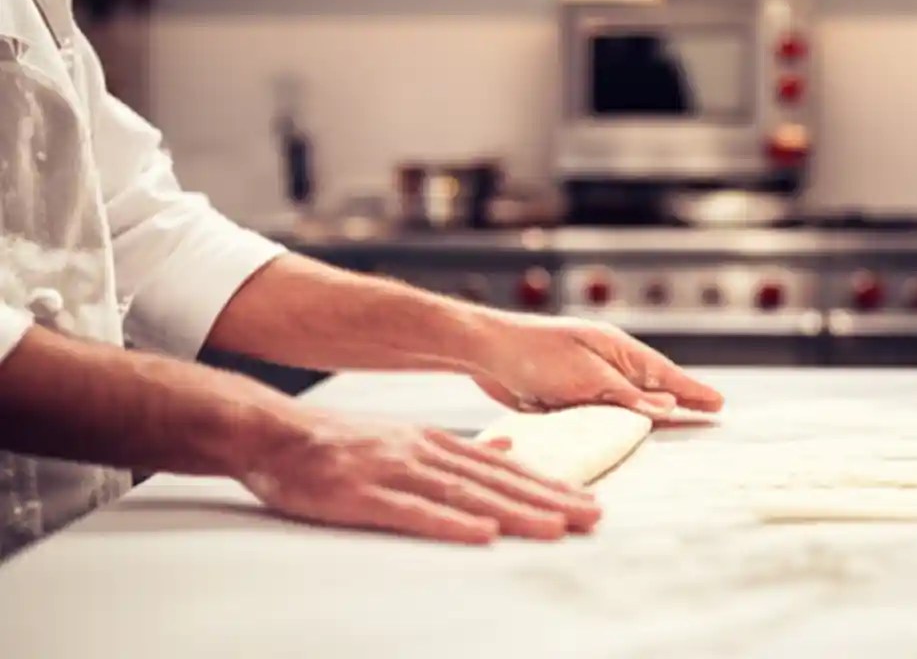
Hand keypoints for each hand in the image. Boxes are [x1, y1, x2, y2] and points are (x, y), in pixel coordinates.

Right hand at [240, 409, 601, 544]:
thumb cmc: (339, 443)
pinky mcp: (362, 494)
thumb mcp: (407, 437)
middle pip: (497, 480)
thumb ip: (459, 448)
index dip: (549, 484)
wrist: (273, 433)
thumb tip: (512, 446)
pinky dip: (450, 523)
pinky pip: (412, 511)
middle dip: (549, 500)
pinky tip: (482, 535)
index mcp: (435, 441)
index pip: (504, 466)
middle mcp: (424, 452)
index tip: (588, 500)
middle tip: (592, 518)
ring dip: (515, 512)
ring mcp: (394, 471)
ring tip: (556, 528)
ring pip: (467, 494)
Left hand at [469, 313, 724, 417]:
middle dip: (681, 398)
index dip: (693, 391)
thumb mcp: (587, 379)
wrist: (487, 352)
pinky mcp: (568, 392)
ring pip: (628, 399)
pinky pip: (601, 409)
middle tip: (712, 410)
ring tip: (682, 420)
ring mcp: (588, 376)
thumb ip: (627, 395)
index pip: (665, 374)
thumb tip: (667, 406)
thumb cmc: (536, 357)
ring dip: (651, 409)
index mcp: (618, 350)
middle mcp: (607, 362)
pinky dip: (617, 417)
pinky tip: (627, 428)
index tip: (719, 403)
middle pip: (652, 385)